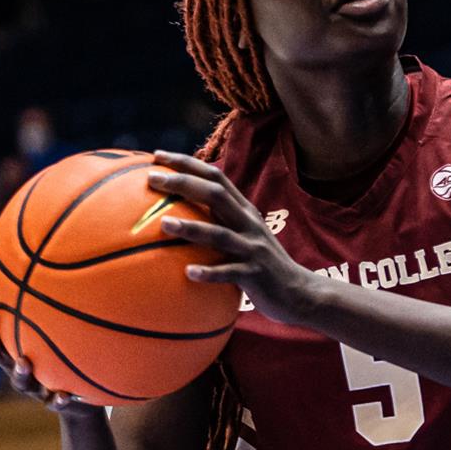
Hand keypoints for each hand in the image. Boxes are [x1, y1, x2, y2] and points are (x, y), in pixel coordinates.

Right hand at [0, 279, 100, 415]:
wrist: (80, 398)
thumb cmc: (67, 352)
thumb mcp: (62, 324)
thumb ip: (59, 298)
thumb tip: (65, 248)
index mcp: (12, 343)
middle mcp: (15, 363)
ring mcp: (32, 386)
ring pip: (18, 381)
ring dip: (19, 372)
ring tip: (24, 363)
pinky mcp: (52, 403)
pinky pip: (54, 403)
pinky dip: (59, 400)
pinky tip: (66, 396)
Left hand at [148, 152, 321, 323]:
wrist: (299, 292)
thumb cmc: (261, 265)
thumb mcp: (242, 237)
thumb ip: (217, 223)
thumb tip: (175, 216)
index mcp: (243, 210)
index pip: (215, 176)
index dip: (186, 163)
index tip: (157, 157)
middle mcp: (248, 223)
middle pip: (216, 194)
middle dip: (183, 183)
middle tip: (151, 179)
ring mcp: (252, 248)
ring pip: (220, 233)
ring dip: (191, 228)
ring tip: (162, 224)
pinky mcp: (255, 274)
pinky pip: (229, 272)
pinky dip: (209, 272)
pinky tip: (188, 273)